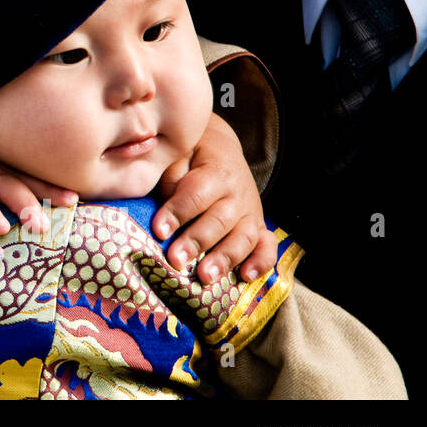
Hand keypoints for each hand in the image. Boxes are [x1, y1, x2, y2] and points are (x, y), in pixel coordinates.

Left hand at [151, 112, 276, 284]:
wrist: (220, 149)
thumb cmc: (189, 158)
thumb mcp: (177, 157)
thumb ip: (171, 178)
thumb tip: (163, 205)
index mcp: (216, 171)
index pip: (197, 194)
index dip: (178, 212)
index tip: (159, 230)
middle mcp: (237, 194)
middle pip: (219, 220)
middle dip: (197, 241)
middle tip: (176, 259)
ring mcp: (251, 212)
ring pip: (243, 237)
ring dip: (225, 258)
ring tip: (205, 276)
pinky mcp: (258, 226)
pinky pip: (267, 246)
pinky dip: (261, 262)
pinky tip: (247, 276)